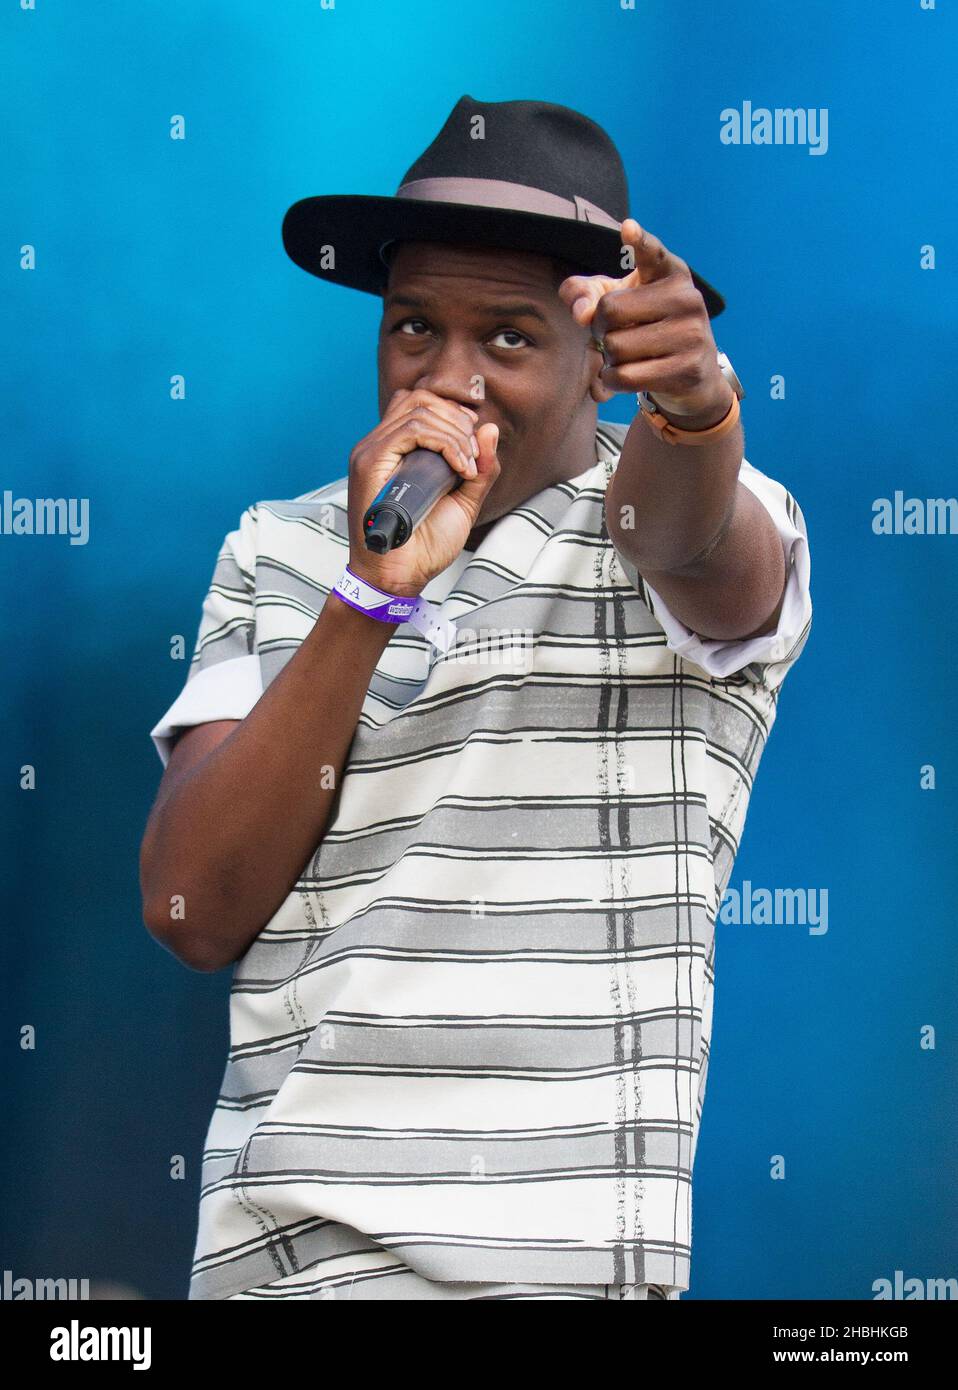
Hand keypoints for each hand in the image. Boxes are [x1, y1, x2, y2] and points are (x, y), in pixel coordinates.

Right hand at [346, 388, 500, 597]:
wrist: (401, 578)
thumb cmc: (424, 547)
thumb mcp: (463, 502)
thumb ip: (479, 469)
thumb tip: (489, 429)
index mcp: (393, 451)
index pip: (420, 404)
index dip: (453, 414)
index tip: (474, 445)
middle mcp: (377, 446)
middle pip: (420, 399)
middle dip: (457, 420)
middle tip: (474, 457)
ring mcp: (370, 452)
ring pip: (419, 410)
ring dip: (455, 434)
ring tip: (468, 467)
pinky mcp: (370, 463)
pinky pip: (411, 430)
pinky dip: (445, 443)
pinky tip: (460, 468)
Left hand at [557, 218, 730, 422]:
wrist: (693, 372)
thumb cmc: (646, 328)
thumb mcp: (618, 301)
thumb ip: (586, 293)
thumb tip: (580, 313)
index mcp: (671, 273)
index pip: (652, 253)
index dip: (639, 242)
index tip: (627, 229)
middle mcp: (687, 298)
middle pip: (610, 310)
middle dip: (599, 327)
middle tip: (612, 333)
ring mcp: (691, 334)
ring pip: (616, 347)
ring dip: (608, 357)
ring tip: (625, 355)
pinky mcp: (687, 369)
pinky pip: (625, 376)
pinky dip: (612, 380)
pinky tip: (621, 375)